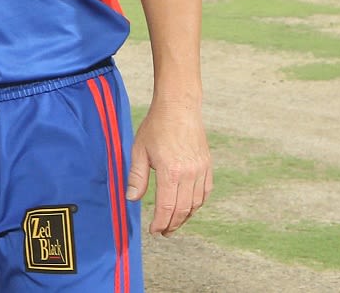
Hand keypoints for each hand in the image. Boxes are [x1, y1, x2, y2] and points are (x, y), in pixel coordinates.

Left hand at [125, 98, 211, 235]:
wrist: (179, 107)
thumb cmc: (156, 126)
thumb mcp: (139, 150)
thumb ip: (137, 177)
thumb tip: (131, 199)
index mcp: (170, 172)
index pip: (166, 207)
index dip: (160, 223)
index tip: (154, 231)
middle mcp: (189, 174)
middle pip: (182, 210)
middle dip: (172, 224)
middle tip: (164, 232)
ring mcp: (201, 170)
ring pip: (196, 203)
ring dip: (185, 217)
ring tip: (174, 222)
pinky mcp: (207, 165)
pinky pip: (205, 192)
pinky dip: (197, 204)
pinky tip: (189, 207)